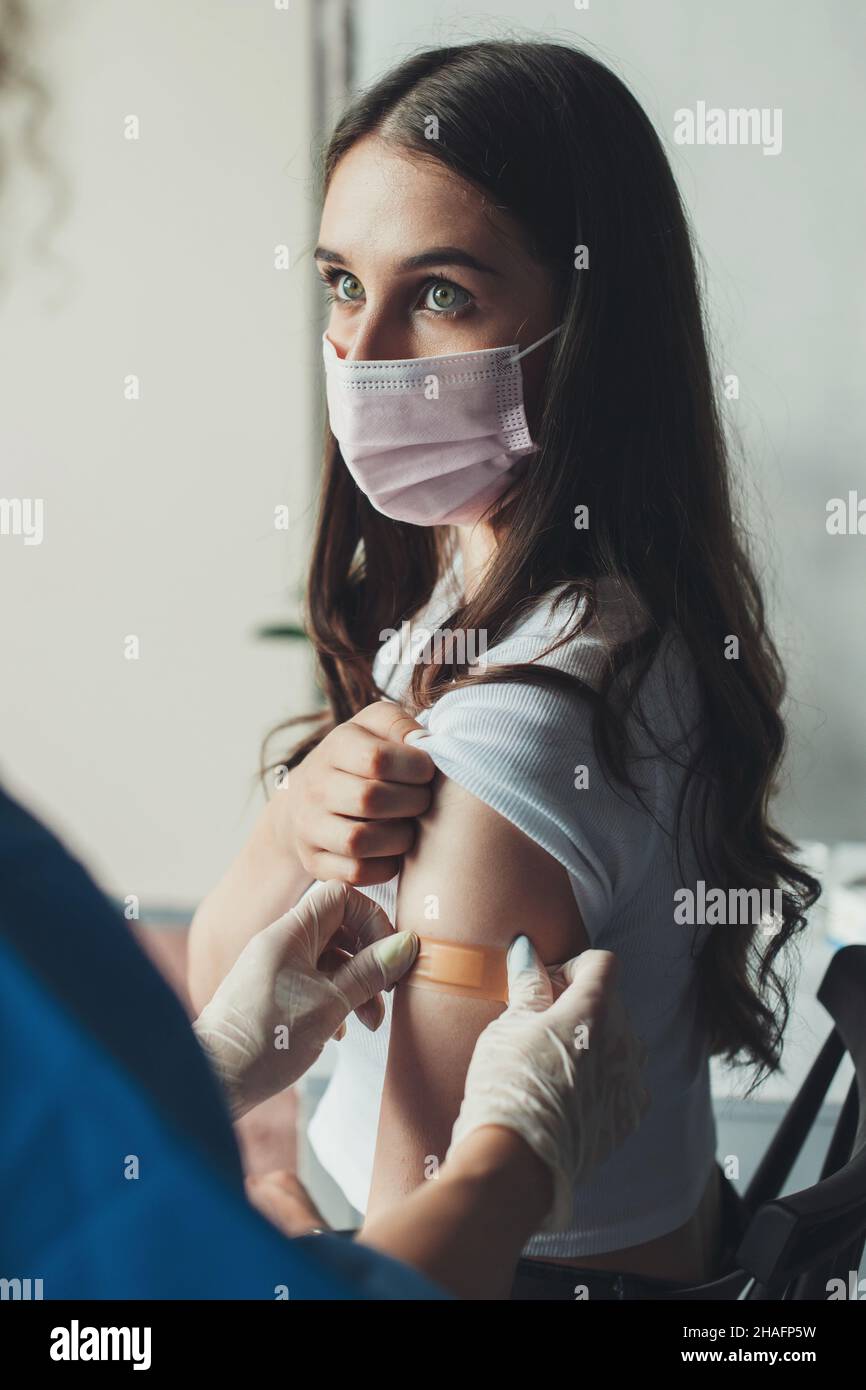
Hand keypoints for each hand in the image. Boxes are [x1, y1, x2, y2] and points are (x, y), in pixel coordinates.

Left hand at [192, 881, 418, 1118]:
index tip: (389, 955)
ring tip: (370, 1022)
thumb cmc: (266, 1040)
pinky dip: (336, 1000)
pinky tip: (341, 1032)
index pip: (340, 897)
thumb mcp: (330, 1005)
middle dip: (369, 959)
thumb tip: (406, 944)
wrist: (215, 1080)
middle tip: (387, 991)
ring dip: (357, 986)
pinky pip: (315, 982)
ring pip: (330, 960)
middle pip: (339, 929)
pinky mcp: (274, 994)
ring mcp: (276, 968)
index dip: (371, 919)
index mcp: (290, 934)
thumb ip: (369, 972)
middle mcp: (281, 944)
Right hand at [281, 701, 435, 885]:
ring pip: (359, 840)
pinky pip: (355, 872)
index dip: (415, 767)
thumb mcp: (374, 726)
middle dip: (412, 802)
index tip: (426, 771)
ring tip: (409, 827)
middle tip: (423, 801)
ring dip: (399, 837)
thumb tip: (423, 743)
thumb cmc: (358, 757)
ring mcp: (310, 826)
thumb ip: (399, 724)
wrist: (308, 795)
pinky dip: (385, 866)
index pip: (378, 759)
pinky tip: (393, 850)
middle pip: (370, 799)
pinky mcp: (314, 861)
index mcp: (335, 746)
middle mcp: (315, 786)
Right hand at [446, 938, 649, 1231]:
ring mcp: (631, 1080)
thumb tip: (527, 949)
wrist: (517, 1162)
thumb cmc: (508, 1086)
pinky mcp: (630, 1115)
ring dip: (595, 1042)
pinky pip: (623, 1081)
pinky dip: (602, 1079)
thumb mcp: (508, 1027)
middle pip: (611, 1002)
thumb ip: (527, 985)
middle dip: (580, 1004)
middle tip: (539, 1024)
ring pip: (620, 1042)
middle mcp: (624, 1040)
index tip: (546, 986)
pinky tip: (569, 1094)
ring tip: (554, 1063)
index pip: (602, 963)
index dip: (573, 967)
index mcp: (595, 1009)